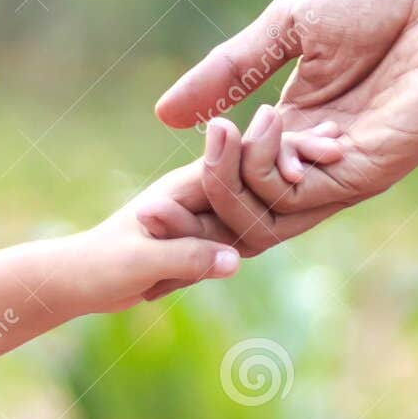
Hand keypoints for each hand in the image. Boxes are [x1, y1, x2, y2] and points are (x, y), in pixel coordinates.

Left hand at [64, 194, 240, 314]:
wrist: (78, 282)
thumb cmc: (101, 263)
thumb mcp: (143, 261)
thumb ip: (189, 257)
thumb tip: (236, 260)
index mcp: (184, 184)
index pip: (240, 170)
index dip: (246, 197)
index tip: (212, 234)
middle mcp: (198, 195)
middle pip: (247, 210)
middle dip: (221, 245)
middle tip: (168, 261)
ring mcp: (200, 218)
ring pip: (239, 238)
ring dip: (207, 264)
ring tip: (162, 272)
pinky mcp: (199, 240)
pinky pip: (224, 257)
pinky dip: (202, 273)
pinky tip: (165, 280)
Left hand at [89, 121, 346, 305]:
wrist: (76, 277)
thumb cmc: (99, 268)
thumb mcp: (140, 264)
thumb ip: (186, 257)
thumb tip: (234, 261)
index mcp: (186, 189)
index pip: (241, 163)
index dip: (282, 155)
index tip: (321, 148)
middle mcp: (200, 188)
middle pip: (256, 164)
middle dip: (295, 151)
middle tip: (341, 141)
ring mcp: (206, 204)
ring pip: (257, 180)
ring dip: (292, 163)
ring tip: (337, 149)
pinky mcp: (208, 223)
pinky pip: (250, 204)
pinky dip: (277, 188)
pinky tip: (304, 181)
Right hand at [153, 0, 417, 253]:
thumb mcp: (288, 26)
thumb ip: (231, 70)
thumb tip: (165, 115)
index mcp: (296, 124)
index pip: (230, 176)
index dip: (187, 185)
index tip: (144, 195)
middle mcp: (316, 159)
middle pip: (238, 211)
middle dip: (192, 207)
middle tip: (158, 193)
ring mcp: (342, 172)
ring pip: (261, 216)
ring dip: (226, 182)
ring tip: (225, 131)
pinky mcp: (368, 174)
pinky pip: (299, 199)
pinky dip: (267, 173)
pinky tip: (265, 125)